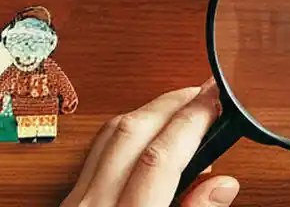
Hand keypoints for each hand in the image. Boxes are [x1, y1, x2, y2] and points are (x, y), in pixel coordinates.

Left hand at [61, 81, 238, 206]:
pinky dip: (127, 132)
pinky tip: (148, 134)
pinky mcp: (67, 201)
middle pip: (131, 132)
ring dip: (150, 112)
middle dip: (173, 103)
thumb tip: (222, 183)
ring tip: (183, 107)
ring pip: (109, 134)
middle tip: (206, 93)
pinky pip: (96, 150)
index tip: (217, 99)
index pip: (160, 158)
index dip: (193, 120)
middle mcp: (94, 206)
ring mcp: (75, 202)